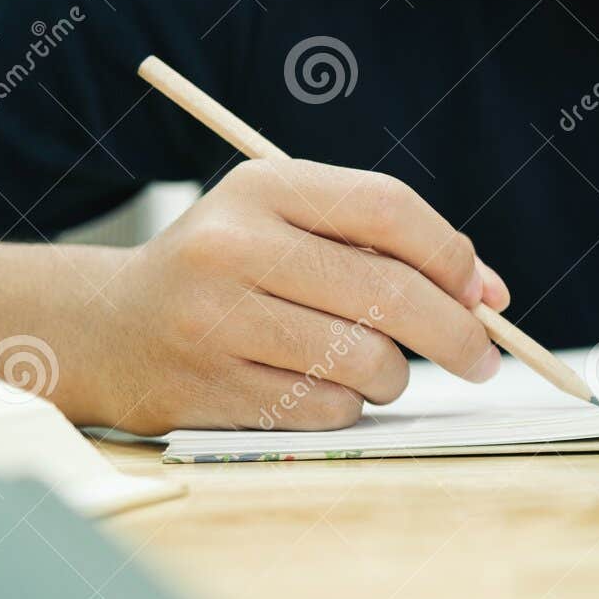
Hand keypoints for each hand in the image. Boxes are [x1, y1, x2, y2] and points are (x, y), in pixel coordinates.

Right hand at [70, 159, 509, 433]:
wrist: (108, 326)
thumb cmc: (234, 270)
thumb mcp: (292, 224)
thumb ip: (388, 246)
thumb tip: (490, 295)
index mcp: (264, 188)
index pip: (387, 208)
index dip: (452, 255)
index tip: (484, 295)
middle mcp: (233, 247)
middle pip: (389, 294)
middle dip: (456, 334)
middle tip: (483, 358)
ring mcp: (215, 321)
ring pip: (367, 362)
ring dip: (392, 376)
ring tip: (371, 366)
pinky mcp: (208, 390)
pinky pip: (328, 410)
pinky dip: (347, 406)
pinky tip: (319, 387)